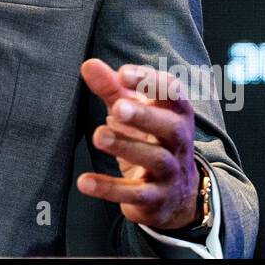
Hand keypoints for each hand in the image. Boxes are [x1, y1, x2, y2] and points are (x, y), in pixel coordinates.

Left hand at [76, 59, 199, 231]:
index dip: (151, 81)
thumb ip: (112, 88)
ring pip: (155, 159)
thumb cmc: (150, 139)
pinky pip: (135, 194)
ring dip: (125, 147)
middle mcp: (179, 142)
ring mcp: (171, 172)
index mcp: (176, 113)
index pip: (173, 92)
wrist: (176, 195)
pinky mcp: (156, 199)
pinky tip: (84, 182)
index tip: (123, 73)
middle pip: (170, 127)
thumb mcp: (133, 111)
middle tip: (117, 108)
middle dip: (144, 116)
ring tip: (98, 136)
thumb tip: (88, 65)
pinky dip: (109, 189)